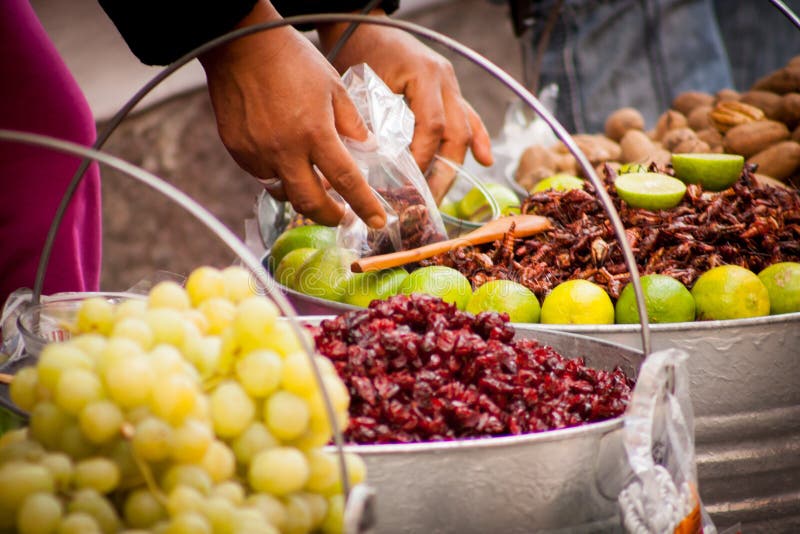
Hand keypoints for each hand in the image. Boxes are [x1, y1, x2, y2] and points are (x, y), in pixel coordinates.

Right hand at [199, 1, 384, 227]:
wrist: (241, 44)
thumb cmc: (292, 59)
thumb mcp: (333, 86)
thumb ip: (351, 123)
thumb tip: (366, 148)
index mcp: (315, 133)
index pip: (346, 181)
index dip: (364, 205)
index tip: (377, 221)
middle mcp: (284, 150)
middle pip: (310, 203)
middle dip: (329, 216)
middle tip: (342, 215)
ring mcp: (257, 153)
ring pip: (283, 192)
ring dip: (302, 194)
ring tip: (314, 183)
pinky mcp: (237, 149)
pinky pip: (261, 175)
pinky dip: (278, 175)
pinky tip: (286, 159)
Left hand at [317, 13, 493, 200]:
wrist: (361, 25)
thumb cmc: (356, 53)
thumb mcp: (362, 87)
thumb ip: (374, 122)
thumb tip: (378, 167)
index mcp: (424, 75)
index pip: (432, 126)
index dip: (423, 158)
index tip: (407, 183)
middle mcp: (444, 79)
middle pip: (456, 133)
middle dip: (444, 171)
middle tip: (428, 201)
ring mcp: (450, 84)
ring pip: (464, 128)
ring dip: (456, 163)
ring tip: (442, 194)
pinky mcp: (447, 91)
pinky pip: (468, 116)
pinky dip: (477, 138)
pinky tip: (485, 159)